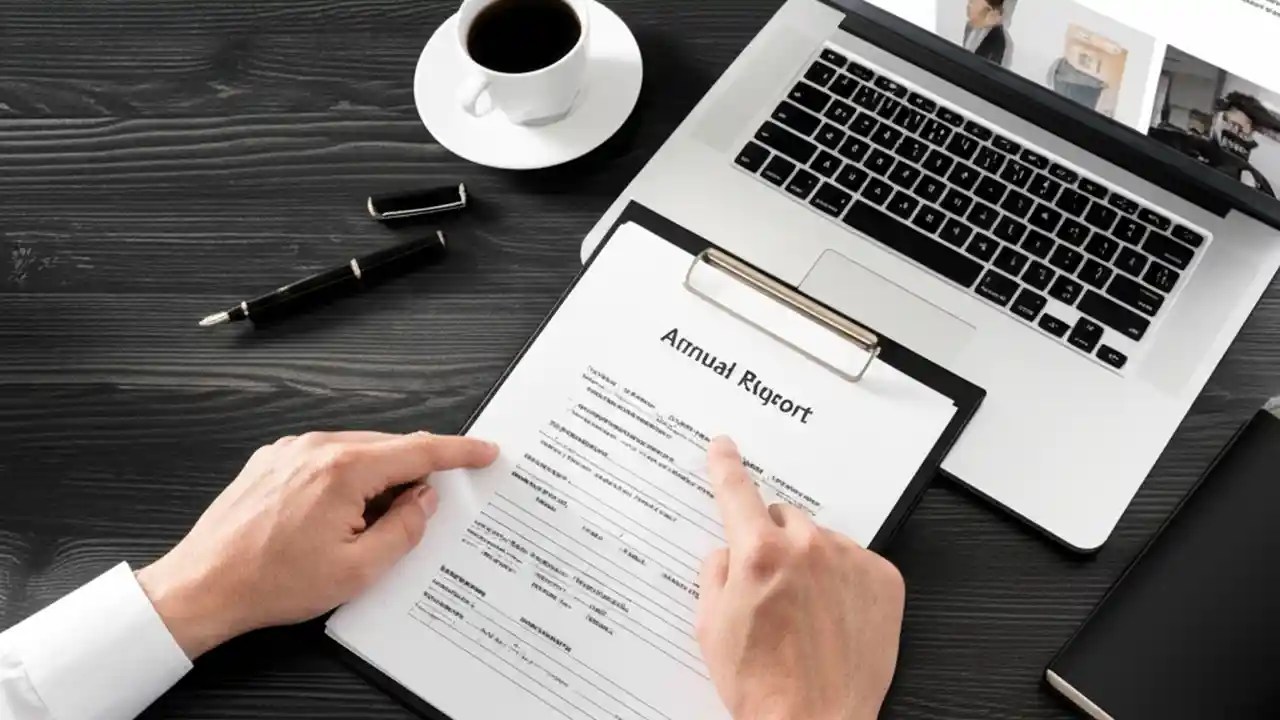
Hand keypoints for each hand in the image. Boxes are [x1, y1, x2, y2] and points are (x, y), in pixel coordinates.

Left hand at [136, 431, 498, 658]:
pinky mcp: (272, 460)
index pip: (419, 450)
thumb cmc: (270, 582)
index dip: (459, 452)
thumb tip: (424, 500)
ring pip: (358, 452)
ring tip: (364, 528)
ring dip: (377, 480)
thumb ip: (405, 528)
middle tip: (420, 512)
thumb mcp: (358, 570)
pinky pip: (327, 457)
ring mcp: (291, 450)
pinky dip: (347, 478)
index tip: (483, 452)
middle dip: (413, 476)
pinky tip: (337, 517)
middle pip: (389, 448)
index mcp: (343, 469)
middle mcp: (316, 448)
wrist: (204, 586)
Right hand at [695, 437, 905, 719]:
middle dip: (773, 540)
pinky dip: (844, 580)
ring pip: (822, 540)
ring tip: (805, 612)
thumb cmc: (761, 684)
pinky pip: (856, 562)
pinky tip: (833, 616)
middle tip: (769, 584)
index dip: (726, 465)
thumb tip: (727, 552)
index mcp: (758, 554)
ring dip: (811, 561)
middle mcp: (807, 548)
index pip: (737, 491)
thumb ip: (715, 573)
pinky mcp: (884, 580)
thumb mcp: (710, 625)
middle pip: (785, 518)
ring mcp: (850, 562)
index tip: (724, 447)